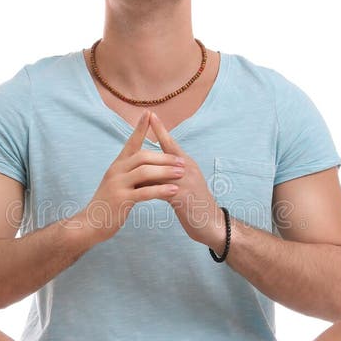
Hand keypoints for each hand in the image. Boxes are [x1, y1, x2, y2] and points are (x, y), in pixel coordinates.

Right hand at [81, 109, 187, 243]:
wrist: (90, 223)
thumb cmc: (107, 204)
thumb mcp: (117, 183)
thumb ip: (129, 173)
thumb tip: (145, 165)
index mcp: (117, 166)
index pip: (130, 143)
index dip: (139, 128)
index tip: (149, 113)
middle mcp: (116, 171)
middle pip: (142, 156)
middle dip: (164, 158)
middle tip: (181, 162)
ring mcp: (117, 185)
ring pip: (145, 172)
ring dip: (165, 171)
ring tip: (182, 174)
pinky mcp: (121, 200)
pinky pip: (144, 192)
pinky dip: (161, 190)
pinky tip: (174, 190)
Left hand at [148, 111, 226, 249]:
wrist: (211, 225)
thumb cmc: (194, 205)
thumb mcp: (184, 185)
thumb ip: (170, 174)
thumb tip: (151, 167)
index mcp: (188, 165)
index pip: (172, 144)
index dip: (161, 130)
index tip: (150, 116)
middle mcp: (189, 170)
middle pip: (166, 153)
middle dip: (152, 143)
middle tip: (137, 129)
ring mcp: (187, 183)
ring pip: (162, 171)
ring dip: (145, 168)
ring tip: (129, 164)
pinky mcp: (183, 197)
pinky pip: (162, 189)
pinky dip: (150, 188)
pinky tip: (138, 189)